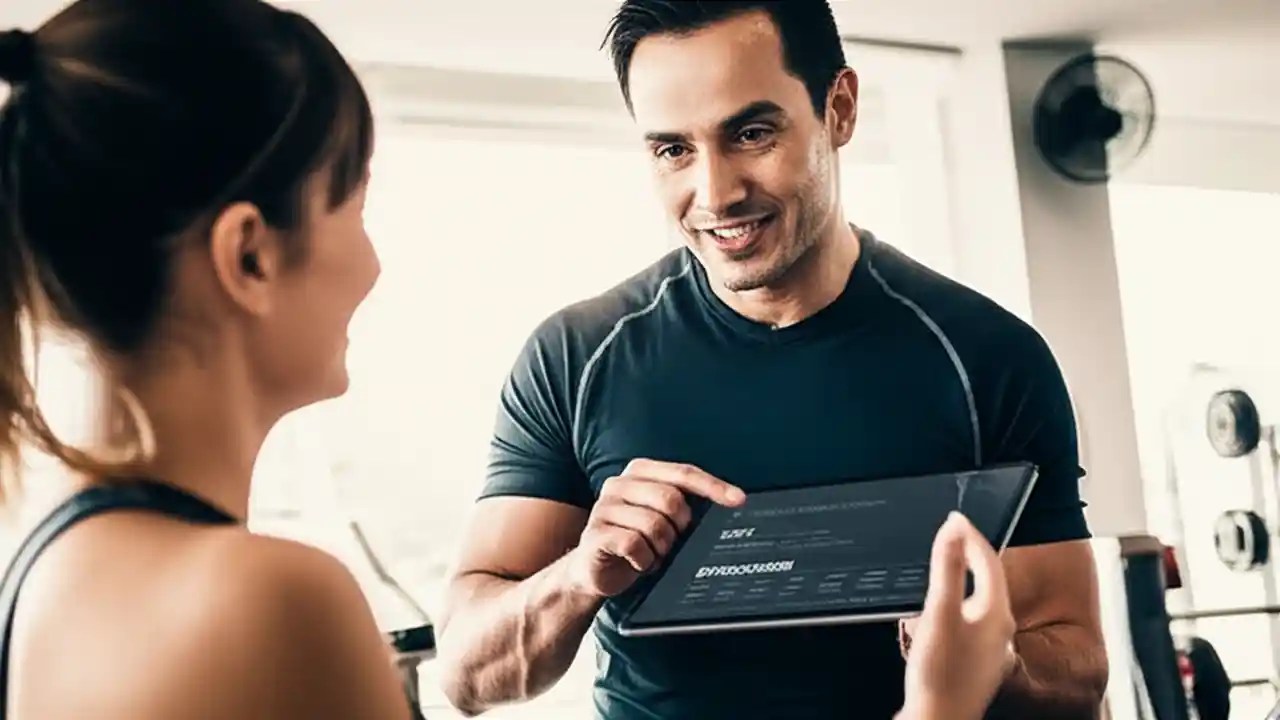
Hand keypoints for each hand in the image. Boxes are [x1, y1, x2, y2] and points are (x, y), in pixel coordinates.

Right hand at [565, 459, 744, 598]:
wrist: (594, 572)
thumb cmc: (635, 542)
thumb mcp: (661, 518)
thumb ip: (683, 505)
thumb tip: (728, 504)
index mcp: (639, 472)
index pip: (684, 472)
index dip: (713, 486)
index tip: (739, 500)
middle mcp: (619, 484)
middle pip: (671, 499)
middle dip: (680, 528)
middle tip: (672, 542)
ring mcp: (604, 508)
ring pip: (653, 524)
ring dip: (661, 548)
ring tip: (652, 554)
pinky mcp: (595, 535)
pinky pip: (634, 544)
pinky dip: (645, 560)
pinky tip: (639, 563)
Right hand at [899, 512, 1016, 719]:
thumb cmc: (940, 675)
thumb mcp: (940, 611)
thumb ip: (948, 567)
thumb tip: (955, 529)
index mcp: (997, 613)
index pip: (989, 560)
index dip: (970, 535)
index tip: (955, 518)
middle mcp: (1000, 631)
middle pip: (988, 581)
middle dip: (970, 557)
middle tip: (951, 538)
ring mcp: (990, 649)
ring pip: (981, 603)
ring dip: (964, 582)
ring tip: (947, 569)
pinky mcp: (976, 664)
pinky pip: (972, 624)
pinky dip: (958, 608)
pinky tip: (943, 615)